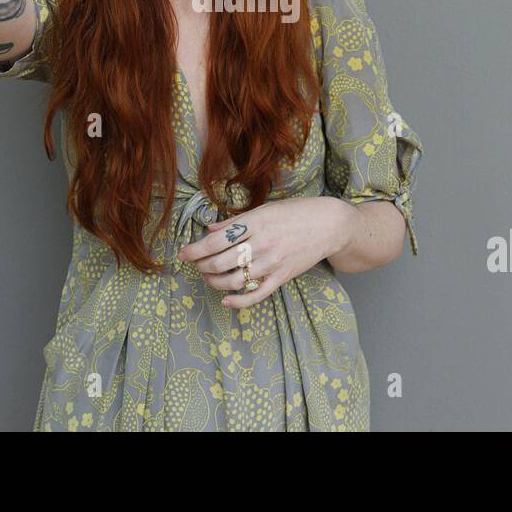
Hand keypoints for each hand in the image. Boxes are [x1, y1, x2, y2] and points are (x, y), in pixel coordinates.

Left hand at [175, 196, 353, 308]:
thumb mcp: (264, 209)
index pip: (216, 241)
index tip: (183, 253)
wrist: (328, 225)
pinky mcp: (281, 278)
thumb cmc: (295, 212)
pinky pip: (256, 295)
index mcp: (254, 224)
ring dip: (215, 281)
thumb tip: (210, 230)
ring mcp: (272, 264)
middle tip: (196, 264)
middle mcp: (261, 245)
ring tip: (209, 277)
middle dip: (202, 266)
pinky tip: (226, 300)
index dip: (195, 250)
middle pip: (220, 262)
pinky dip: (238, 301)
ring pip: (234, 280)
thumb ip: (236, 222)